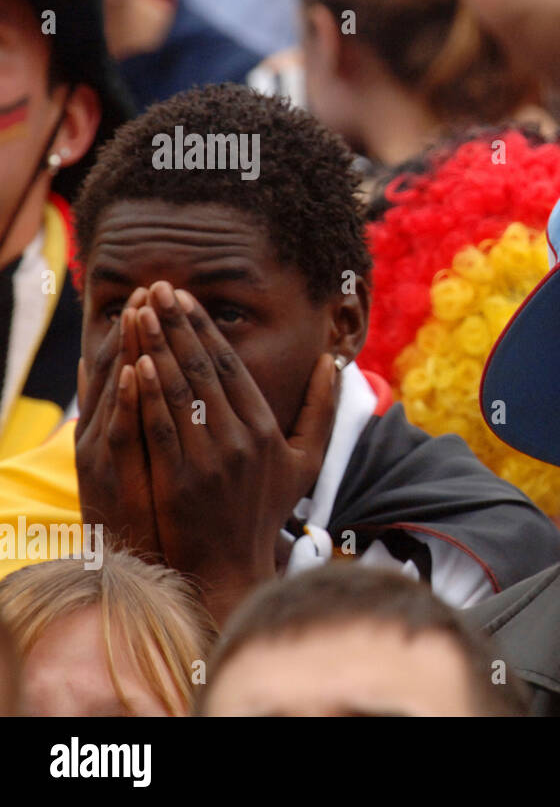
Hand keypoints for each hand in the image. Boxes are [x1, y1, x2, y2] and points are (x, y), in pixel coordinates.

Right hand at [75, 287, 162, 555]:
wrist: (136, 564)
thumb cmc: (144, 509)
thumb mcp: (134, 456)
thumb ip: (127, 413)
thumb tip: (124, 369)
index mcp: (118, 424)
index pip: (134, 365)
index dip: (146, 329)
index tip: (161, 293)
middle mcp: (107, 433)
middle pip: (123, 370)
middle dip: (139, 328)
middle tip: (152, 288)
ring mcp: (105, 454)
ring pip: (117, 392)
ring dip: (127, 349)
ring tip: (140, 311)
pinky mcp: (110, 478)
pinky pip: (119, 432)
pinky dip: (123, 400)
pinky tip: (133, 369)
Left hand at [131, 281, 339, 621]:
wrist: (229, 568)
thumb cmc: (264, 511)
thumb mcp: (305, 461)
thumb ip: (320, 410)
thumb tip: (333, 362)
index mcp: (266, 430)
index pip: (231, 367)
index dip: (206, 329)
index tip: (184, 298)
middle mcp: (241, 440)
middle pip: (203, 370)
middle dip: (177, 325)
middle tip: (156, 288)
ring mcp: (210, 460)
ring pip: (179, 392)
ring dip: (156, 347)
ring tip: (138, 313)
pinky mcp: (180, 480)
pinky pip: (161, 427)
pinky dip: (147, 393)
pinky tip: (134, 363)